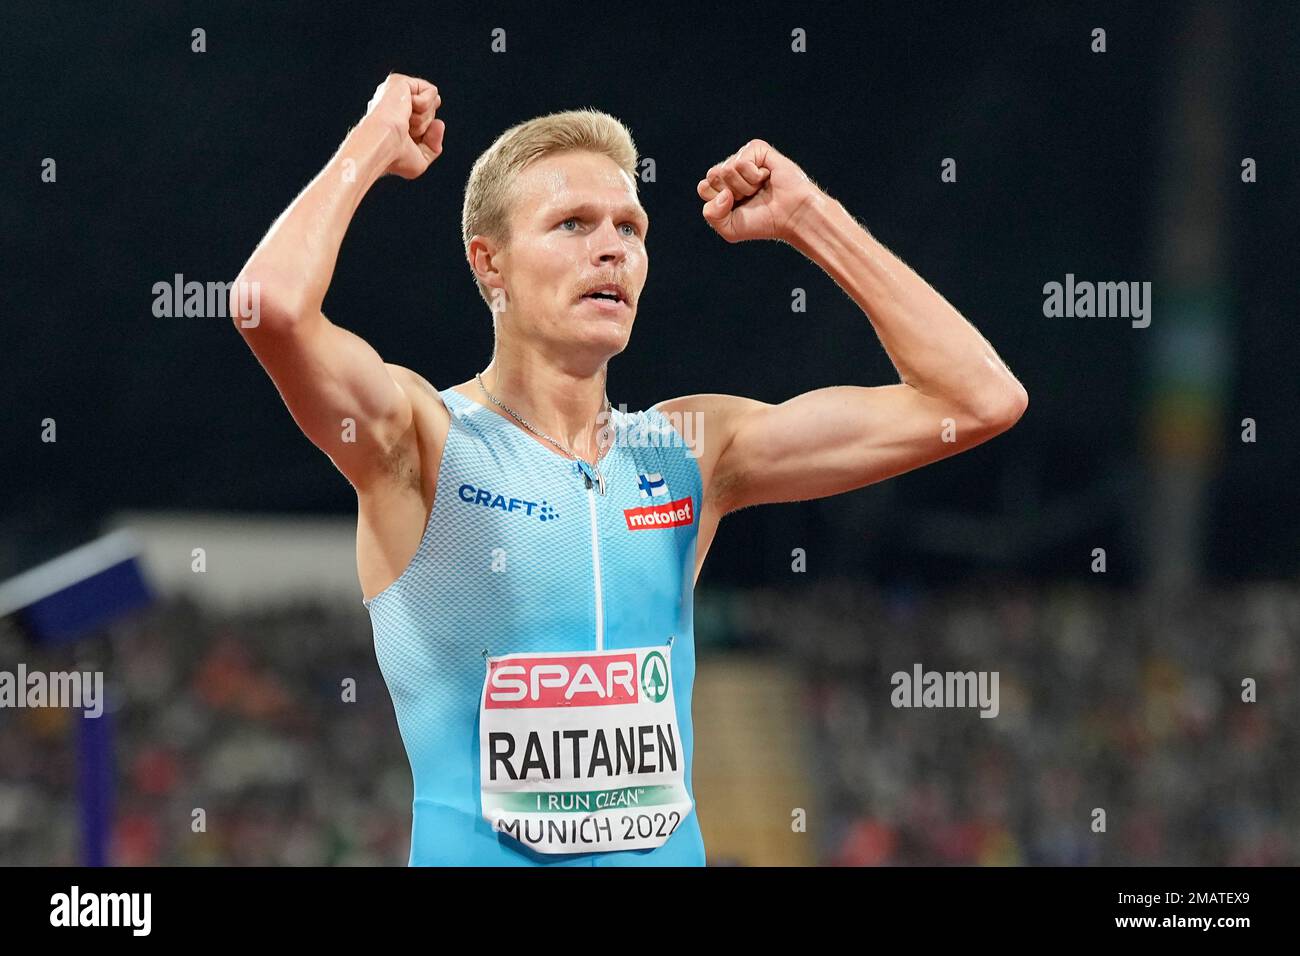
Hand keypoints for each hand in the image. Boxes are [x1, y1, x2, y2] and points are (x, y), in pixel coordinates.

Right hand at [362, 73, 445, 179]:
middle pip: (432, 113)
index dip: (425, 132)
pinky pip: (431, 91)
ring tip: (404, 122)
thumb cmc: (395, 157)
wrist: (383, 144)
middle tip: (406, 133)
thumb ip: (433, 146)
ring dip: (424, 118)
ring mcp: (395, 93)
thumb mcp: (420, 160)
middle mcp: (393, 105)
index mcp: (394, 121)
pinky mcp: (400, 81)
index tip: (410, 141)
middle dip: (425, 126)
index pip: (425, 121)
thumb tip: (439, 122)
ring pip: (433, 102)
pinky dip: (425, 105)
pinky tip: (406, 109)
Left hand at [697, 139, 821, 242]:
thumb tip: (722, 192)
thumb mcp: (730, 228)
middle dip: (732, 193)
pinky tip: (767, 177)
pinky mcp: (757, 149)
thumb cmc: (764, 222)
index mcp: (722, 185)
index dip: (719, 201)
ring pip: (726, 170)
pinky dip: (754, 176)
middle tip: (751, 197)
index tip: (739, 207)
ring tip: (760, 188)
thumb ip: (712, 215)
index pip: (704, 188)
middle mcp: (731, 169)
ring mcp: (744, 157)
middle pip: (712, 176)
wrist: (791, 216)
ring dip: (745, 186)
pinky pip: (740, 163)